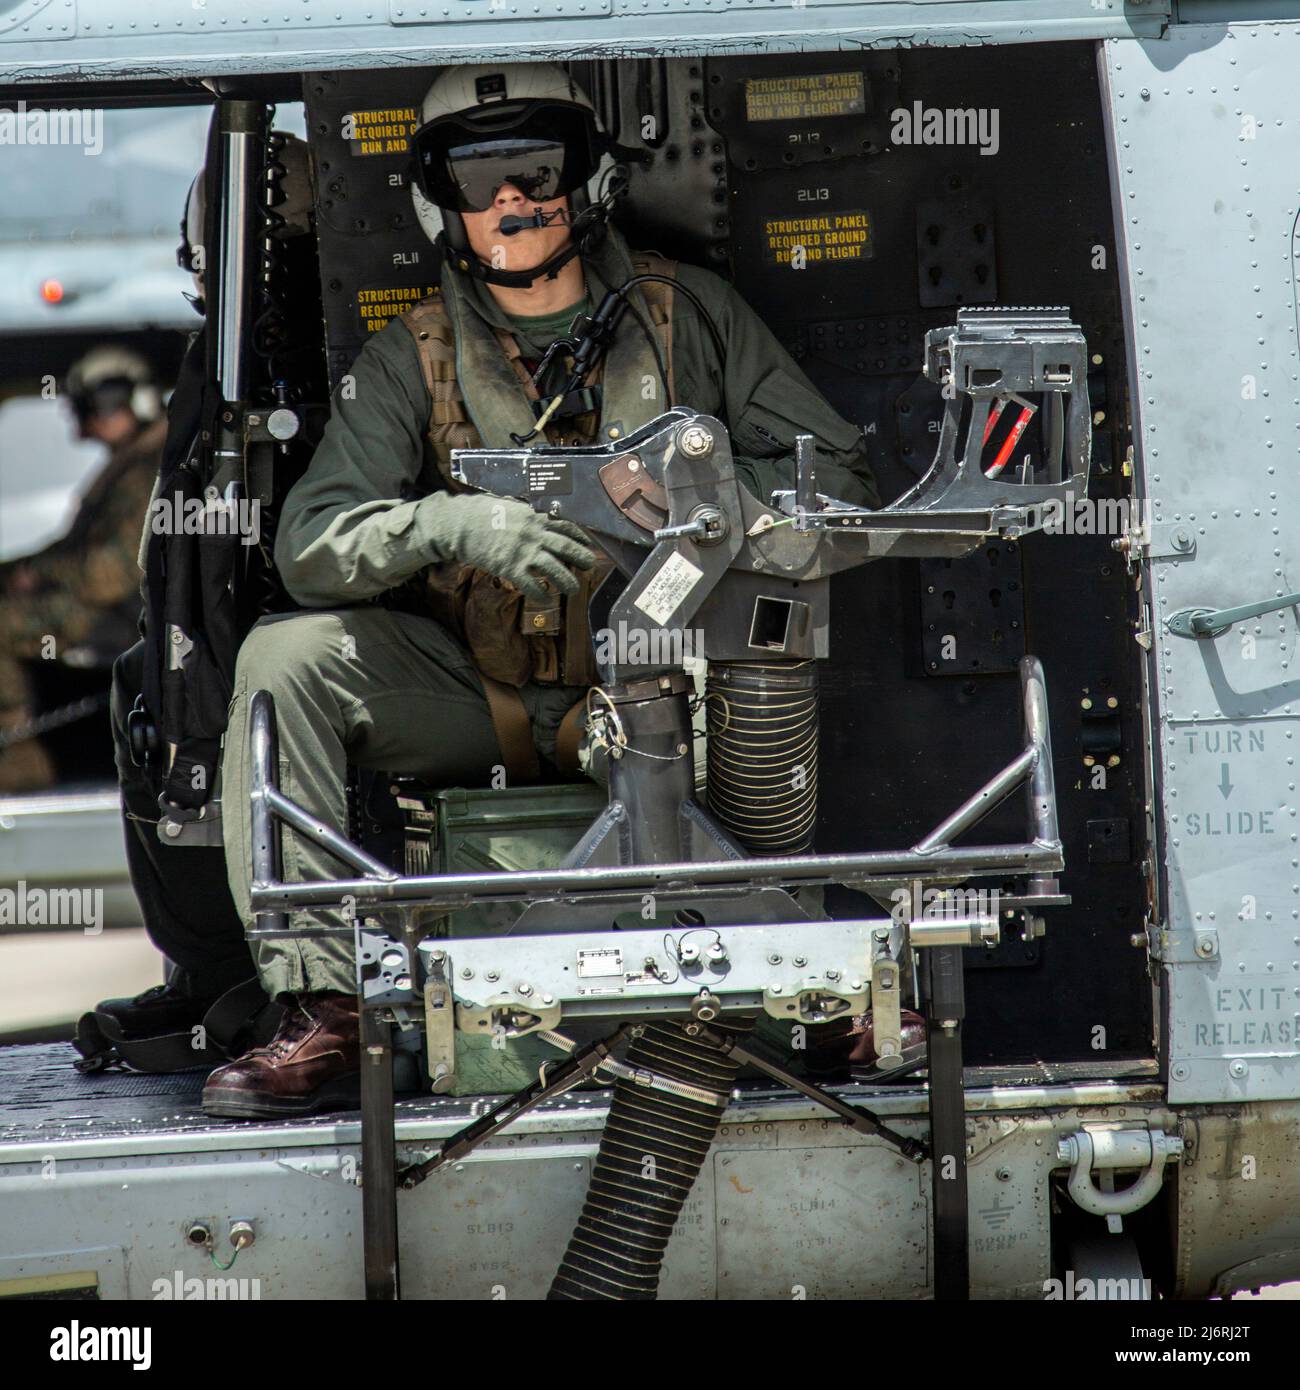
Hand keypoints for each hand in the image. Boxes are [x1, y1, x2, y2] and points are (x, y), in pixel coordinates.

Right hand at [423, 492, 594, 599]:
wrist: (458, 523)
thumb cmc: (481, 512)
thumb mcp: (509, 505)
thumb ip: (527, 512)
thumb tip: (538, 513)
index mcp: (534, 516)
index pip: (566, 525)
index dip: (581, 536)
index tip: (589, 543)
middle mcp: (533, 533)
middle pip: (566, 548)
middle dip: (582, 559)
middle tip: (591, 567)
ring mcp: (523, 551)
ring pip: (554, 569)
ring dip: (567, 581)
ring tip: (574, 589)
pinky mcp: (509, 567)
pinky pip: (531, 585)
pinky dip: (541, 595)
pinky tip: (546, 600)